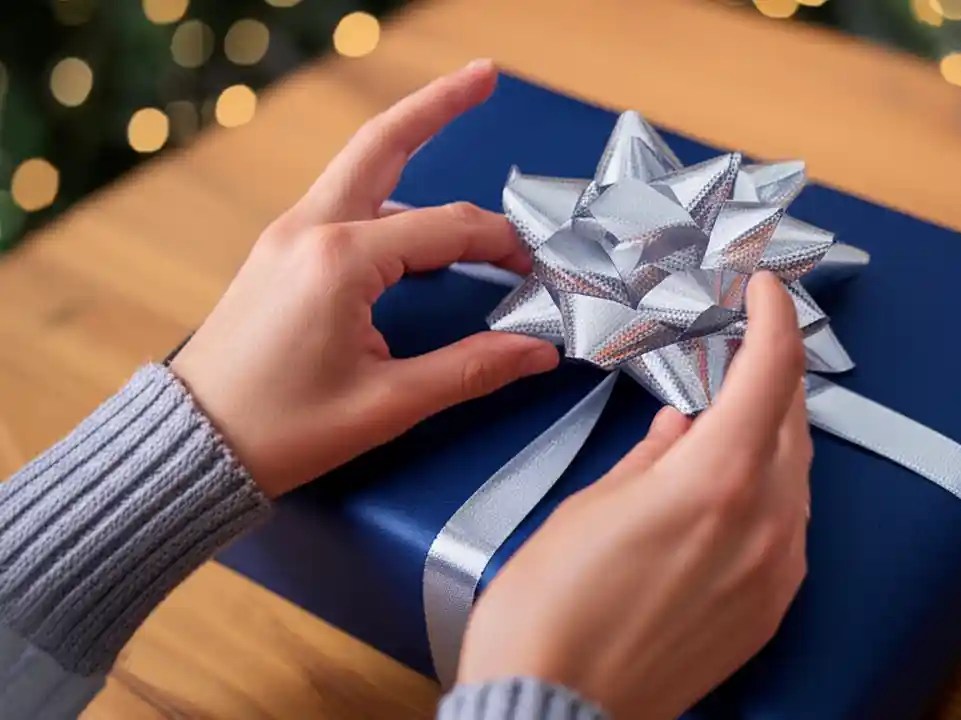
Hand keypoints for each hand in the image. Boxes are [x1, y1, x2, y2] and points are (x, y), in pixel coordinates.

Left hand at [171, 60, 558, 497]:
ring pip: (362, 169)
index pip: (447, 228)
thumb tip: (537, 350)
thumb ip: (470, 369)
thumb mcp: (386, 405)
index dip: (502, 244)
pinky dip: (388, 194)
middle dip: (437, 105)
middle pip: (384, 144)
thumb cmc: (280, 430)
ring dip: (410, 145)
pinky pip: (345, 204)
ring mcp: (288, 236)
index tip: (536, 270)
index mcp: (339, 262)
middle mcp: (309, 230)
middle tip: (486, 75)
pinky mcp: (280, 254)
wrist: (191, 445)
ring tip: (454, 123)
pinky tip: (418, 219)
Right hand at [456, 272, 811, 718]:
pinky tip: (730, 489)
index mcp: (717, 479)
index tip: (766, 290)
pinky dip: (769, 491)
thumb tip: (675, 432)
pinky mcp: (770, 610)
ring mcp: (777, 572)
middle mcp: (765, 522)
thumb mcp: (591, 507)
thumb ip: (649, 457)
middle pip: (793, 419)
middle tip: (744, 346)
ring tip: (729, 417)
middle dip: (773, 373)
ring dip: (771, 434)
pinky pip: (789, 528)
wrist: (555, 714)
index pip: (771, 370)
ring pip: (796, 475)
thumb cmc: (551, 613)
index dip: (774, 317)